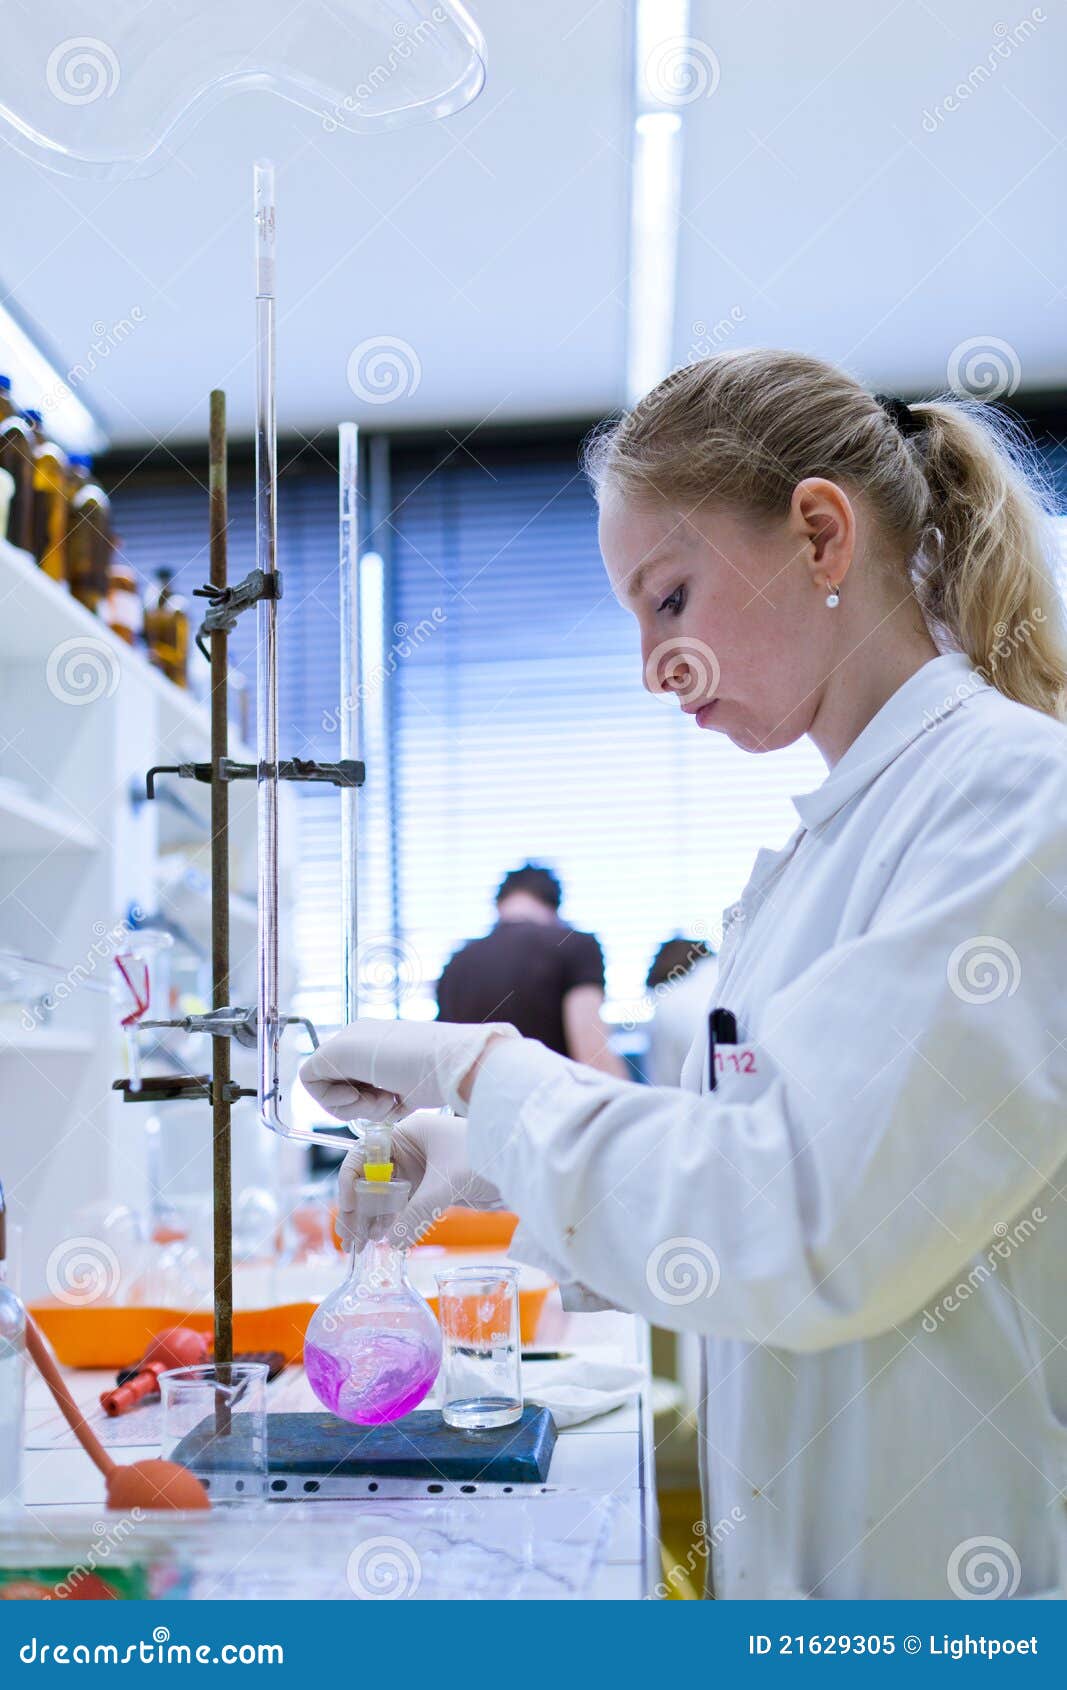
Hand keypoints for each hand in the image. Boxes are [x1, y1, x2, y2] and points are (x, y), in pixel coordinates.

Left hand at [300, 1018, 518, 1121]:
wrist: (452, 1064)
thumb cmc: (441, 1078)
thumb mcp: (409, 1088)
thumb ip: (388, 1094)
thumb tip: (379, 1109)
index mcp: (378, 1042)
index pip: (351, 1078)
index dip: (362, 1101)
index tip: (389, 1103)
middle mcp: (360, 1036)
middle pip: (334, 1081)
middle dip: (356, 1105)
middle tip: (386, 1102)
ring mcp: (348, 1040)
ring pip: (323, 1084)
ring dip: (352, 1106)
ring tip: (384, 1098)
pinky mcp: (337, 1049)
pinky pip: (310, 1080)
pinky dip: (334, 1100)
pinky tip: (364, 1097)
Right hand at [337, 1109, 505, 1248]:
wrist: (526, 1161)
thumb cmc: (486, 1155)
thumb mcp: (446, 1184)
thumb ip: (416, 1214)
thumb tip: (391, 1243)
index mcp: (406, 1133)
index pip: (363, 1156)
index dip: (350, 1183)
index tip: (347, 1211)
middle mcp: (409, 1149)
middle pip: (372, 1179)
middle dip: (359, 1209)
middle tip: (350, 1240)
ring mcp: (422, 1170)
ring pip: (387, 1196)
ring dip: (374, 1220)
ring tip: (362, 1246)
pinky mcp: (435, 1188)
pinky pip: (406, 1207)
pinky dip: (395, 1223)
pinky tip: (386, 1240)